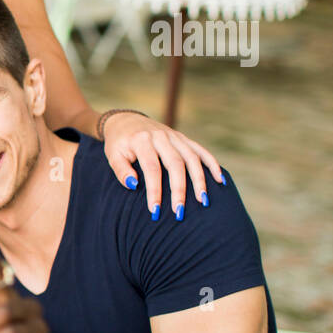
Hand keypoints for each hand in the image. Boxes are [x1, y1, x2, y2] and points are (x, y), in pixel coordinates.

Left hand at [100, 112, 223, 219]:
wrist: (126, 120)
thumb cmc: (119, 143)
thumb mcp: (113, 155)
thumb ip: (121, 170)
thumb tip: (134, 185)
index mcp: (142, 140)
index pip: (152, 168)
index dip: (155, 190)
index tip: (155, 210)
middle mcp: (161, 136)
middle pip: (175, 164)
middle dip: (179, 189)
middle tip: (180, 211)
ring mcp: (175, 136)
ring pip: (192, 158)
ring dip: (199, 180)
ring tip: (203, 201)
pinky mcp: (183, 138)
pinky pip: (201, 150)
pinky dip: (212, 164)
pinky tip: (220, 180)